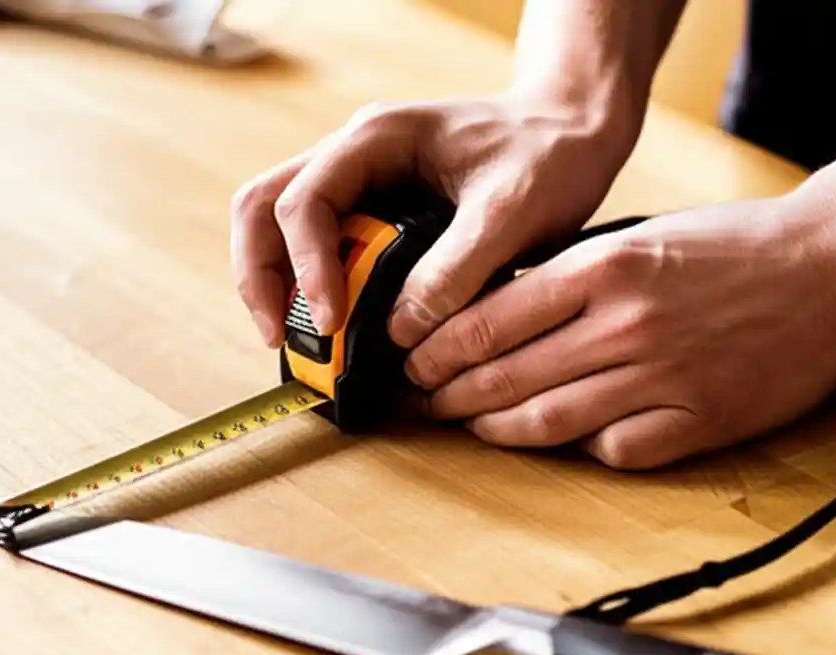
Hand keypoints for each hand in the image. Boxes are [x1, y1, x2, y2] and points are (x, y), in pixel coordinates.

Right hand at [229, 93, 640, 347]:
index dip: (306, 266)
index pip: (305, 201)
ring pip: (278, 227)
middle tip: (278, 339)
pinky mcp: (372, 211)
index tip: (332, 322)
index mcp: (375, 139)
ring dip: (277, 284)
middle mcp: (352, 156)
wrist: (574, 131)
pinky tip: (332, 328)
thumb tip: (400, 333)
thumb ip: (456, 270)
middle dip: (261, 276)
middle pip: (262, 208)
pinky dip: (310, 287)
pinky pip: (317, 246)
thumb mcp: (512, 212)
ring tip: (297, 342)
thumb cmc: (550, 155)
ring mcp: (356, 182)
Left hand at [404, 195, 835, 468]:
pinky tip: (565, 440)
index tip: (413, 359)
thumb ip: (569, 274)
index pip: (490, 318)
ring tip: (468, 427)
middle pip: (507, 373)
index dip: (439, 348)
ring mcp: (663, 376)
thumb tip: (496, 310)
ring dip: (496, 428)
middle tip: (422, 401)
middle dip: (450, 393)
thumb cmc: (735, 245)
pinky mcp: (700, 419)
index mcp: (605, 266)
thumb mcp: (639, 236)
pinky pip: (618, 449)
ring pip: (549, 419)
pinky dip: (584, 448)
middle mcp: (625, 322)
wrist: (834, 265)